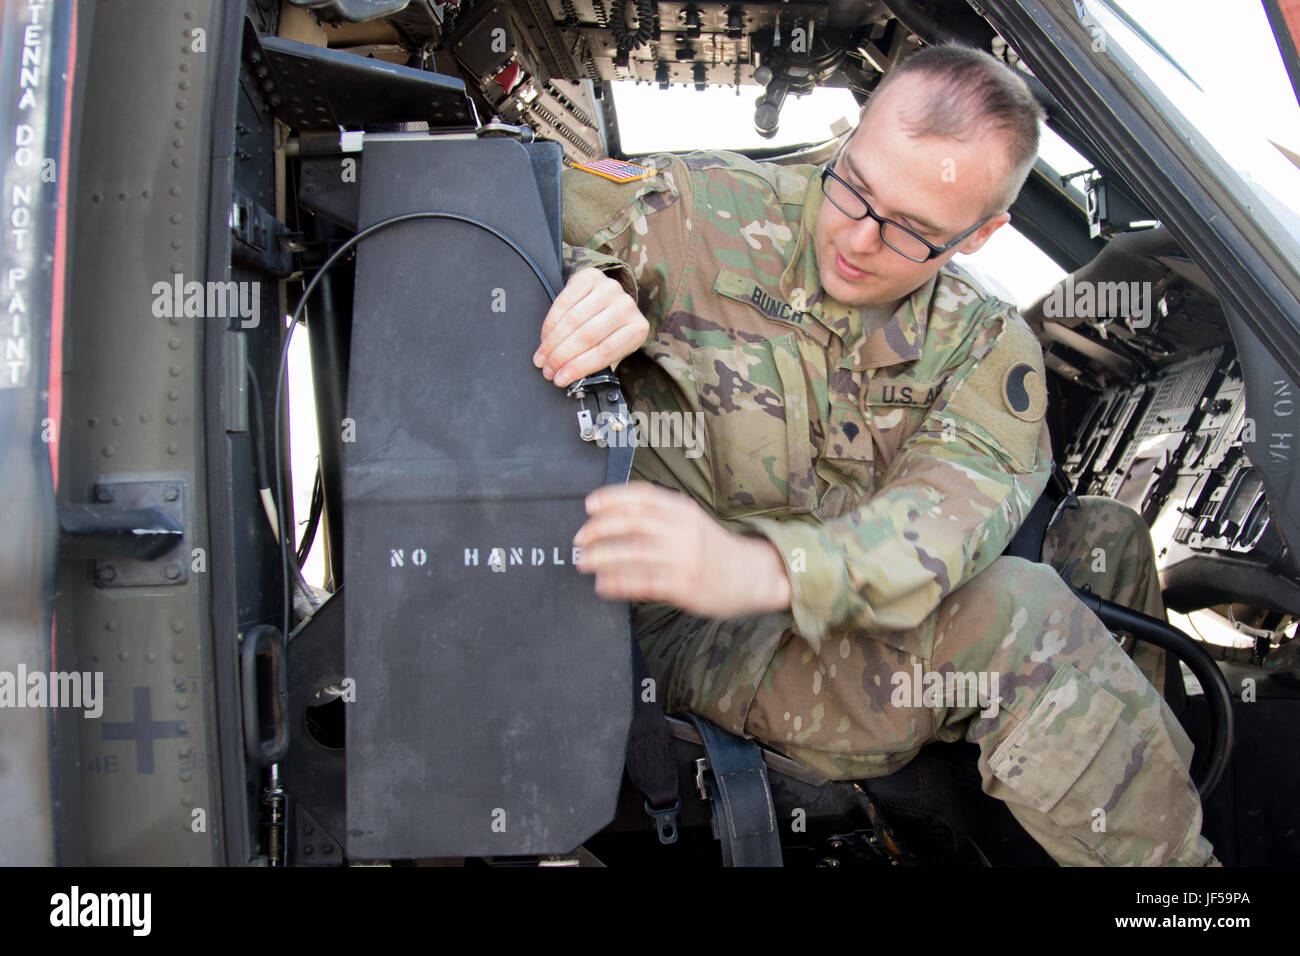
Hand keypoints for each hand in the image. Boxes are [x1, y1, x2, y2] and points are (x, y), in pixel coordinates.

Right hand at [534, 267, 648, 387]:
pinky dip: (551, 322)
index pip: (605, 352)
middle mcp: (626, 306)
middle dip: (561, 356)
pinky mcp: (590, 277)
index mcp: (637, 329)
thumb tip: (575, 383)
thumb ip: (599, 365)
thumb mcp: (612, 350)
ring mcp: (609, 288)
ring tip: (542, 357)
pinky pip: (564, 302)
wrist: (609, 299)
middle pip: (587, 336)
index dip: (578, 368)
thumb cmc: (610, 330)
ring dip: (552, 342)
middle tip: (546, 369)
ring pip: (573, 320)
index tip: (560, 379)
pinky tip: (544, 337)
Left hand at [572, 482, 792, 617]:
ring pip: (634, 553)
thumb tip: (612, 514)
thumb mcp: (691, 521)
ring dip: (602, 557)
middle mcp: (683, 531)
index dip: (611, 497)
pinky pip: (644, 583)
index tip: (589, 505)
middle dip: (599, 529)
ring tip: (583, 562)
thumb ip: (660, 515)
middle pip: (632, 522)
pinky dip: (619, 583)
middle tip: (579, 538)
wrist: (751, 575)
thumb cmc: (713, 548)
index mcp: (683, 510)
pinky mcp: (684, 586)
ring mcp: (684, 559)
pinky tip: (603, 585)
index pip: (642, 496)